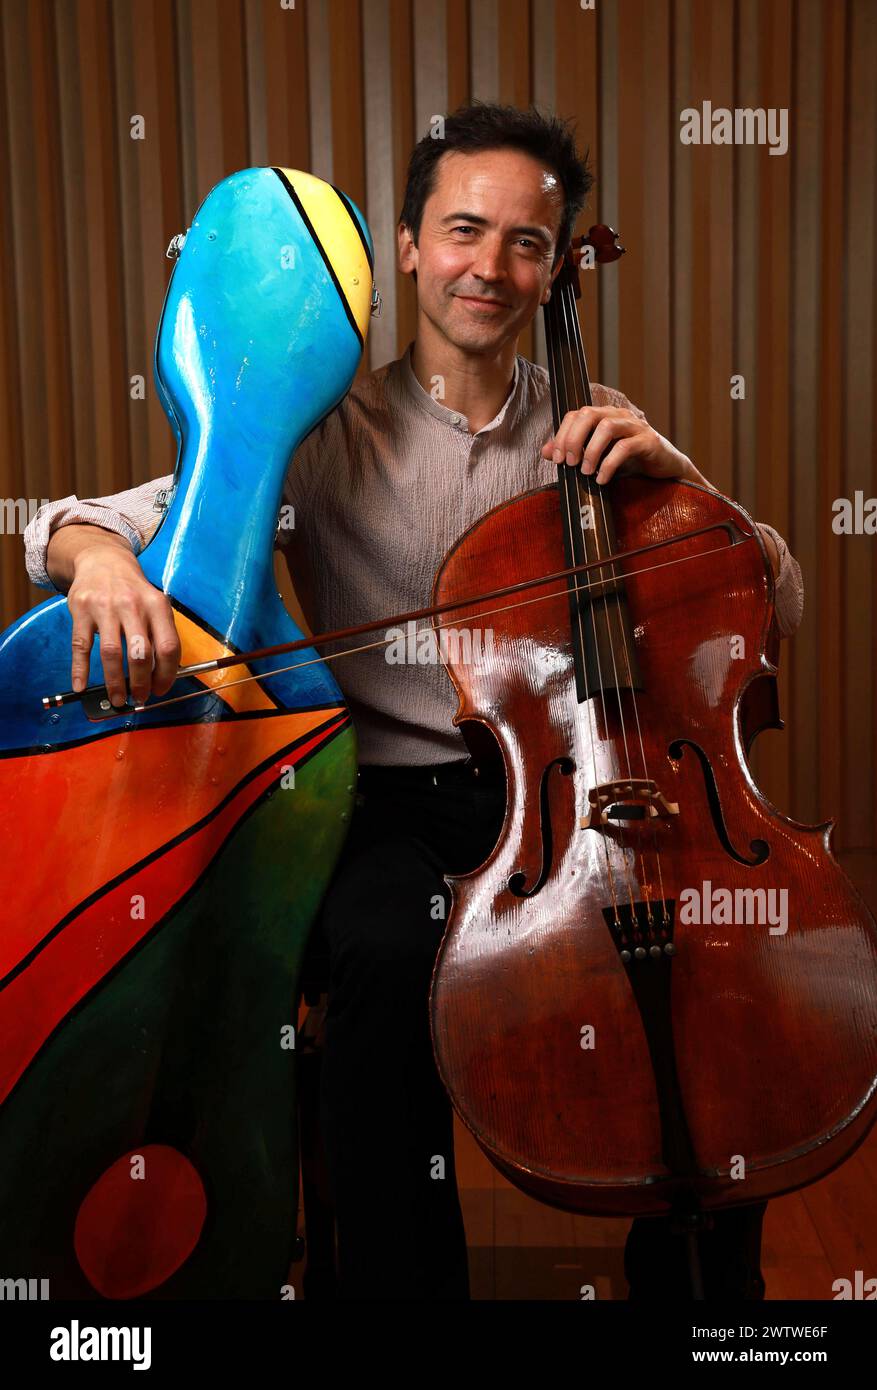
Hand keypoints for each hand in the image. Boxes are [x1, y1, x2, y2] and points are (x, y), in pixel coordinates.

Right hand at [67, 545, 181, 705]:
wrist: (103, 560)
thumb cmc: (133, 590)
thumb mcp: (154, 604)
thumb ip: (160, 633)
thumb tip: (162, 675)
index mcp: (157, 606)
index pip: (168, 647)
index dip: (166, 674)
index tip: (160, 689)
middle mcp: (132, 605)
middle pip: (140, 653)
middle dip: (141, 682)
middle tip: (139, 698)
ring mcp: (105, 607)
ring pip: (111, 653)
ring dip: (114, 682)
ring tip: (118, 698)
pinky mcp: (81, 611)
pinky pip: (80, 646)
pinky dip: (79, 669)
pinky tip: (81, 685)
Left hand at [541, 406, 696, 485]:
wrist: (664, 469)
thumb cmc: (629, 461)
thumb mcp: (597, 456)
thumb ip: (572, 451)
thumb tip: (544, 451)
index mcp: (604, 415)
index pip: (576, 414)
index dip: (562, 434)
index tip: (555, 458)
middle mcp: (619, 415)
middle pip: (589, 414)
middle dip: (573, 439)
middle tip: (569, 463)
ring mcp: (635, 426)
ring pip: (607, 427)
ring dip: (591, 451)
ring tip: (586, 472)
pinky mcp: (649, 441)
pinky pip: (625, 447)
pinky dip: (609, 464)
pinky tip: (602, 479)